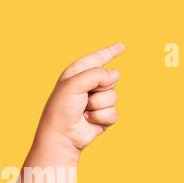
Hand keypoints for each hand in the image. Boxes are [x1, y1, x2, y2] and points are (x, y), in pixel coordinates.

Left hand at [36, 41, 123, 156]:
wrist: (61, 136)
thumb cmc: (61, 109)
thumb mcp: (74, 84)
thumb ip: (96, 74)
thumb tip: (115, 75)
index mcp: (78, 73)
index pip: (97, 58)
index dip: (110, 52)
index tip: (122, 46)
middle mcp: (88, 85)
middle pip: (111, 79)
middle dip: (101, 89)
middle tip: (85, 98)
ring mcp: (97, 101)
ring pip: (114, 97)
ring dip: (99, 106)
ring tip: (84, 111)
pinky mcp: (103, 116)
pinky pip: (114, 112)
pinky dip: (102, 118)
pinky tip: (89, 121)